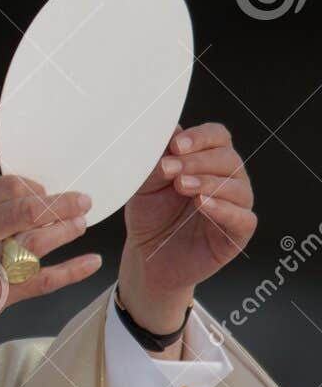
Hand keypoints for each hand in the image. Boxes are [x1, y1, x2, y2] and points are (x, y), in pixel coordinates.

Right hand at [0, 174, 100, 353]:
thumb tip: (20, 198)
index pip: (8, 186)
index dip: (35, 187)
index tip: (46, 192)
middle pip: (29, 209)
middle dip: (62, 203)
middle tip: (82, 200)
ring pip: (39, 241)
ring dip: (67, 230)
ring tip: (82, 224)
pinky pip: (43, 279)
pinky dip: (72, 270)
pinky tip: (91, 262)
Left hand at [119, 122, 254, 333]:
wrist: (147, 256)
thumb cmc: (149, 216)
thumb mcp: (145, 184)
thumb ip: (157, 159)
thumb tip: (168, 130)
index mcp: (206, 161)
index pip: (217, 137)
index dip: (200, 137)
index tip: (176, 145)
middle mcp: (226, 179)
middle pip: (227, 159)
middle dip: (197, 161)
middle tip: (170, 169)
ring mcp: (235, 206)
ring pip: (237, 186)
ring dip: (209, 183)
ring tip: (182, 186)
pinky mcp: (238, 233)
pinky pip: (242, 217)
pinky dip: (223, 209)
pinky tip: (202, 203)